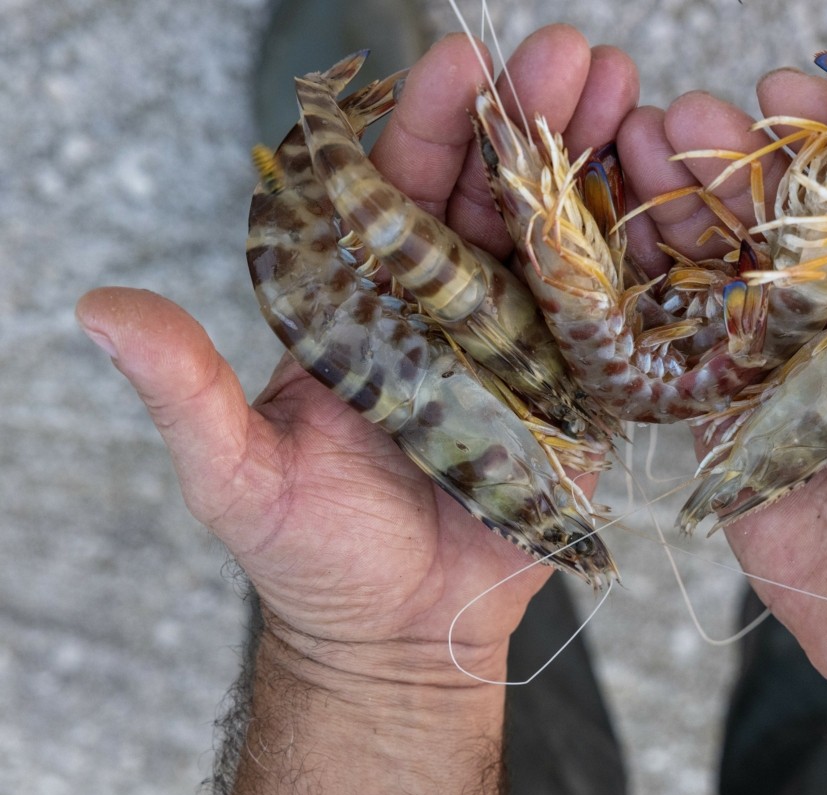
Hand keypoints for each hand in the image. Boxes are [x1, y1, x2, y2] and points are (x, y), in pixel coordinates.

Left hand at [75, 26, 641, 683]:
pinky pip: (609, 321)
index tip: (464, 65)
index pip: (398, 195)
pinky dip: (639, 260)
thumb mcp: (238, 477)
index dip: (432, 129)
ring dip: (593, 168)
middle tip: (574, 56)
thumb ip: (185, 392)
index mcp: (367, 306)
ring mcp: (520, 349)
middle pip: (492, 200)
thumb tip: (96, 307)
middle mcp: (447, 312)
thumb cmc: (317, 560)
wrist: (404, 640)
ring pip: (558, 242)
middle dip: (531, 122)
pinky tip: (665, 198)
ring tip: (631, 97)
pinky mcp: (577, 397)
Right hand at [616, 67, 826, 690]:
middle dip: (738, 160)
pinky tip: (612, 242)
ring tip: (636, 151)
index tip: (795, 89)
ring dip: (682, 207)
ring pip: (728, 268)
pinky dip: (648, 293)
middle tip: (690, 116)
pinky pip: (685, 347)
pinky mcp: (728, 416)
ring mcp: (783, 365)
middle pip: (791, 220)